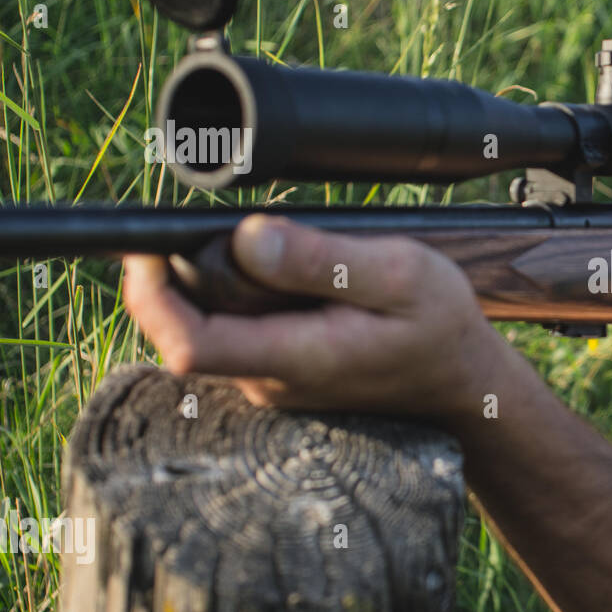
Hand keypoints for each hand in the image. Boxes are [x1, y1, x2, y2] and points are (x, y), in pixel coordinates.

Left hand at [121, 213, 500, 416]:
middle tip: (219, 229)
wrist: (461, 382)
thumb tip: (249, 237)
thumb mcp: (401, 274)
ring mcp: (271, 380)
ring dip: (211, 283)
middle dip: (179, 273)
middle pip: (183, 329)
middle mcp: (269, 379)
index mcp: (296, 356)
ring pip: (206, 327)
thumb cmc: (440, 327)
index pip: (189, 344)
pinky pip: (233, 331)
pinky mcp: (279, 373)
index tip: (150, 245)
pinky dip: (236, 297)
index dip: (151, 293)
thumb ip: (323, 260)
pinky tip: (279, 274)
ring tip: (265, 249)